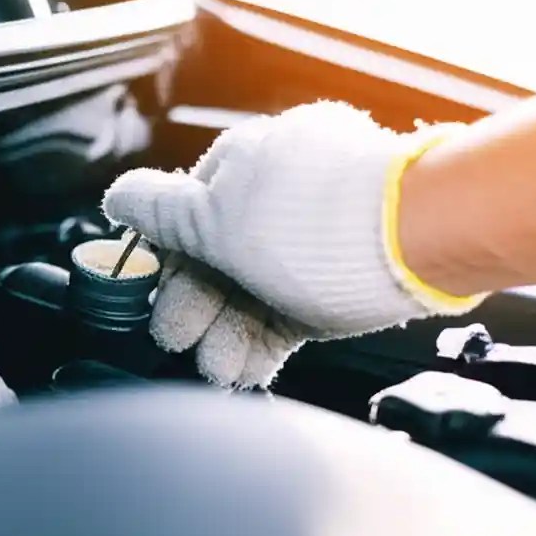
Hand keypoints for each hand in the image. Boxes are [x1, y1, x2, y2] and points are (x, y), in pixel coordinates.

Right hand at [103, 102, 480, 387]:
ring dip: (228, 335)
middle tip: (184, 347)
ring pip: (253, 291)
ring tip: (221, 372)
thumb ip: (160, 211)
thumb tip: (116, 198)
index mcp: (242, 164)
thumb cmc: (313, 223)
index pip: (184, 219)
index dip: (165, 269)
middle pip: (218, 261)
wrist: (419, 237)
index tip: (156, 309)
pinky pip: (292, 311)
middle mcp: (277, 195)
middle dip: (197, 312)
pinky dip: (266, 342)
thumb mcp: (213, 215)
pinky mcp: (345, 276)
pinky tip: (249, 371)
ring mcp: (312, 235)